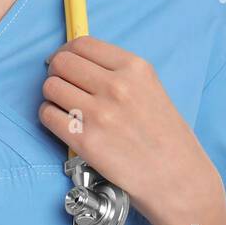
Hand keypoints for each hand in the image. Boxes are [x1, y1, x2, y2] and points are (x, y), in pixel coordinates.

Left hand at [39, 35, 223, 224]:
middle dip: (56, 72)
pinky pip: (47, 115)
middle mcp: (116, 86)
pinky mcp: (84, 141)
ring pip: (50, 87)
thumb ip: (119, 73)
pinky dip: (49, 117)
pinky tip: (63, 123)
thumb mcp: (152, 90)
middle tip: (62, 85)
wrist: (179, 180)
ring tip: (64, 107)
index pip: (83, 44)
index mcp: (135, 68)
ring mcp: (99, 113)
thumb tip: (79, 64)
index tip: (63, 61)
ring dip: (52, 96)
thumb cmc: (168, 138)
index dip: (66, 51)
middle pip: (62, 63)